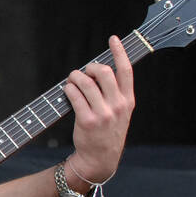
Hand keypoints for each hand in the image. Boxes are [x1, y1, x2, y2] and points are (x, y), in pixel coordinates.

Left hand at [64, 34, 134, 182]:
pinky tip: (67, 90)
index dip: (119, 52)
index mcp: (128, 101)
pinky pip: (74, 95)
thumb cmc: (107, 131)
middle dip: (89, 67)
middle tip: (83, 72)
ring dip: (75, 77)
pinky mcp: (88, 120)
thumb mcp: (120, 112)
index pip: (126, 71)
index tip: (113, 39)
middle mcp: (118, 105)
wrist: (100, 158)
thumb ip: (115, 92)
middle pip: (103, 72)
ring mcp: (104, 113)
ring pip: (85, 82)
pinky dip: (68, 89)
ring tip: (72, 81)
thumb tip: (98, 70)